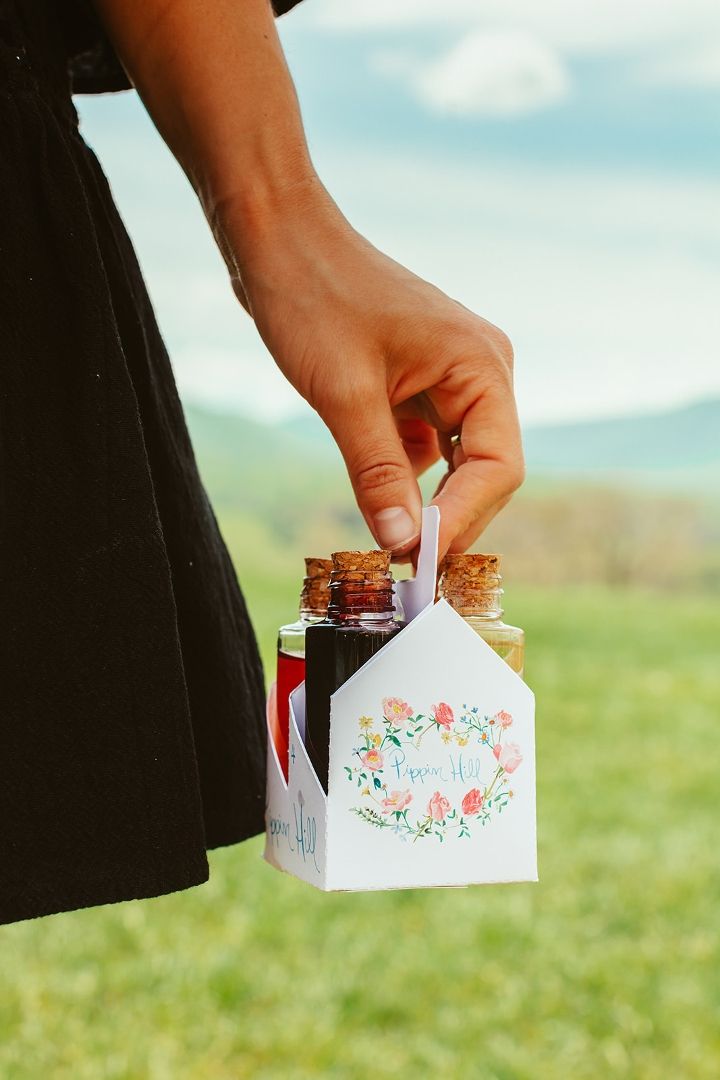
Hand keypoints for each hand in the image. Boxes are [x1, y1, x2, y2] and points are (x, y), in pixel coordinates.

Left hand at [222, 177, 524, 559]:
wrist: (276, 235)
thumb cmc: (313, 295)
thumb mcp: (343, 394)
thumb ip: (377, 471)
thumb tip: (401, 540)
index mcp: (481, 365)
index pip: (498, 466)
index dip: (463, 519)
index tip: (419, 560)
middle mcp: (479, 372)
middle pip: (484, 471)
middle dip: (447, 518)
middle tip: (404, 566)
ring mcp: (449, 378)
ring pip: (453, 464)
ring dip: (424, 502)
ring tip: (390, 543)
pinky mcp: (417, 385)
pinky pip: (423, 447)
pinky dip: (402, 477)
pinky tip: (376, 496)